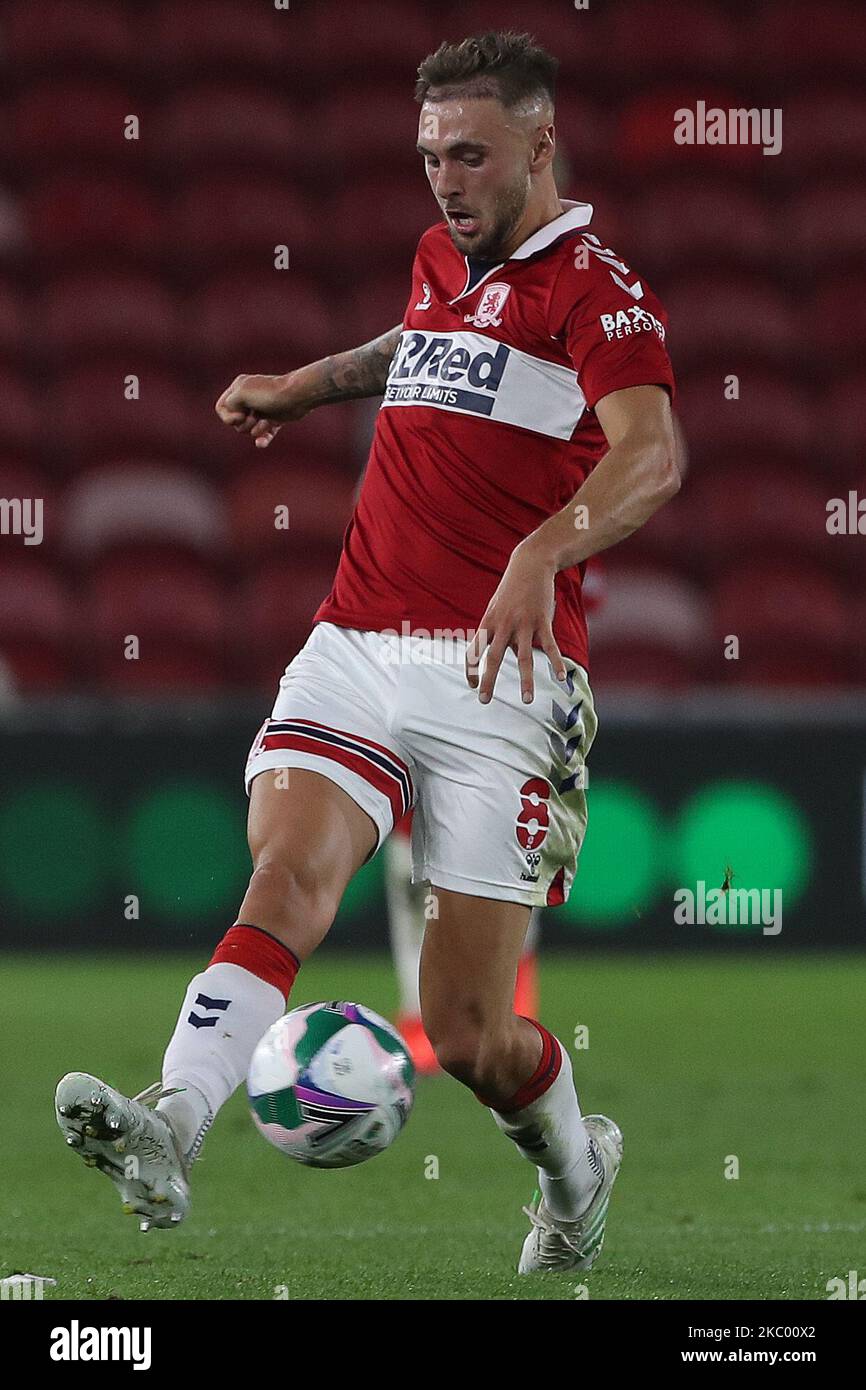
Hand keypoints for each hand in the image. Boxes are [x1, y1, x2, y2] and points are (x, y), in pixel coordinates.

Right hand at [214, 372, 309, 448]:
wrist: (297, 396)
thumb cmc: (269, 394)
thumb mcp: (242, 394)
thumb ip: (229, 405)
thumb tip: (235, 418)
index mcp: (239, 387)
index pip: (221, 406)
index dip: (227, 416)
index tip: (239, 416)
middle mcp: (248, 397)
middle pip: (234, 420)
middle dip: (242, 424)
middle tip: (253, 418)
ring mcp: (261, 409)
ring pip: (248, 429)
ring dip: (255, 430)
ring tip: (265, 423)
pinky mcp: (273, 419)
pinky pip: (263, 434)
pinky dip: (262, 439)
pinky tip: (261, 444)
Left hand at [465, 539, 566, 703]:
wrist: (530, 564)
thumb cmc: (512, 589)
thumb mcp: (497, 608)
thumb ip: (497, 631)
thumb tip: (502, 654)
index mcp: (488, 622)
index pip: (475, 651)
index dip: (471, 669)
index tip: (472, 686)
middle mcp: (503, 625)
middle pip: (494, 658)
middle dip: (488, 680)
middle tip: (484, 701)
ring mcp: (524, 624)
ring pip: (524, 657)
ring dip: (526, 681)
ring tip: (527, 700)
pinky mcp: (542, 621)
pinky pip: (550, 646)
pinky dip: (556, 662)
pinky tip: (561, 678)